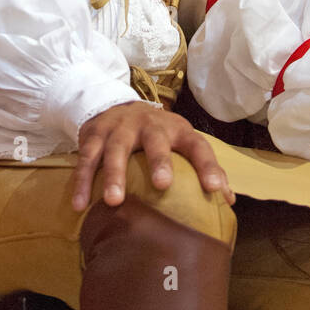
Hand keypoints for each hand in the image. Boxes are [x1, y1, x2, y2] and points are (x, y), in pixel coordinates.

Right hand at [72, 100, 234, 211]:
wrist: (114, 104)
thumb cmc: (156, 134)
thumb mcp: (180, 143)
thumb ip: (203, 169)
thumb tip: (228, 202)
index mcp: (176, 130)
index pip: (197, 146)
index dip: (208, 166)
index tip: (215, 189)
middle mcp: (149, 124)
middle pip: (155, 140)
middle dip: (158, 160)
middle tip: (162, 184)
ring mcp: (119, 127)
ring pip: (116, 149)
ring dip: (114, 174)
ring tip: (114, 201)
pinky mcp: (95, 133)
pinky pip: (87, 158)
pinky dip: (82, 181)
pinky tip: (80, 204)